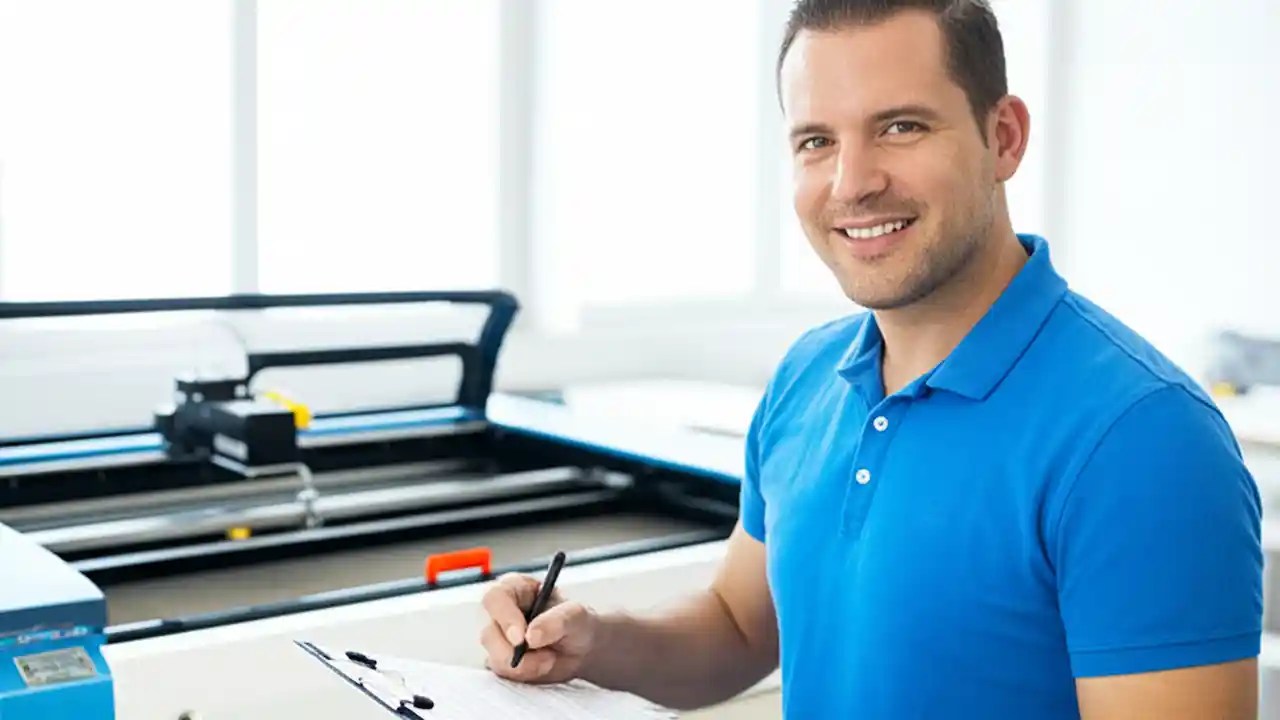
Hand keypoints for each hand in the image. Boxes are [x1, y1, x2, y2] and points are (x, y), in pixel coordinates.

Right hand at [479, 573, 598, 683]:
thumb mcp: (575, 615)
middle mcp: (501, 613)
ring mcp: (498, 639)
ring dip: (525, 666)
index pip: (495, 598)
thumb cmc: (576, 623)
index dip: (505, 618)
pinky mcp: (501, 661)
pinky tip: (542, 667)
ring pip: (495, 658)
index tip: (521, 638)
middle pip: (489, 633)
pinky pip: (503, 674)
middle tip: (547, 657)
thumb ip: (555, 621)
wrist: (582, 648)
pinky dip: (524, 676)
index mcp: (515, 589)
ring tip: (550, 660)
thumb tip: (530, 635)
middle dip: (516, 652)